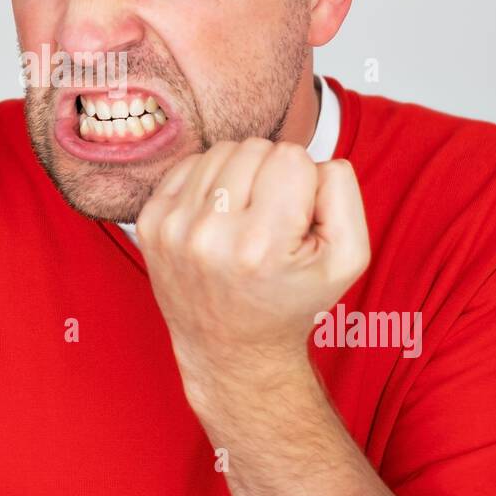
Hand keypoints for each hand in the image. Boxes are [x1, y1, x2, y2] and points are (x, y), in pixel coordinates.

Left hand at [135, 138, 369, 392]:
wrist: (231, 348)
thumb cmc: (291, 299)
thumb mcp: (347, 260)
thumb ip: (344, 195)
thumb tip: (314, 158)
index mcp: (261, 245)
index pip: (291, 157)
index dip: (305, 182)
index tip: (297, 220)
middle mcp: (210, 234)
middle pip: (255, 147)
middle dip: (272, 174)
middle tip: (271, 220)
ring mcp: (173, 227)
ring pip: (221, 150)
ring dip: (240, 175)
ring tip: (245, 218)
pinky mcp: (149, 222)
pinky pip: (190, 163)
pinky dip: (210, 182)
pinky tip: (219, 217)